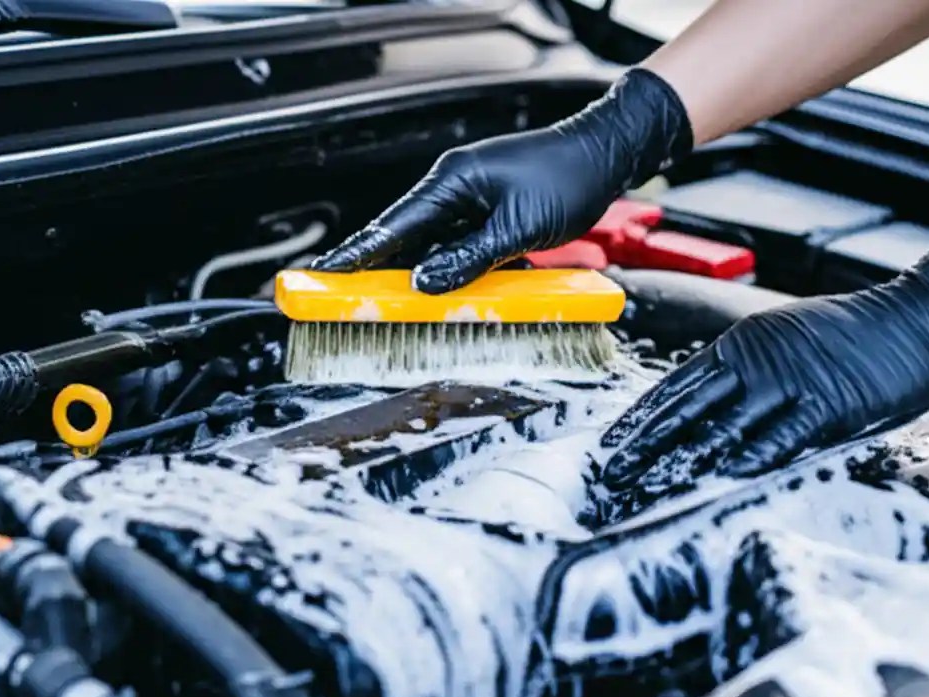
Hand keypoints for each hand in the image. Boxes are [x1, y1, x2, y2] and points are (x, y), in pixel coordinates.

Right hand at [310, 68, 691, 293]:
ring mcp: (471, 202)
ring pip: (433, 248)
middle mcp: (454, 189)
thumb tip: (426, 284)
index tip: (323, 277)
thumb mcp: (517, 229)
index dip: (357, 255)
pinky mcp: (490, 216)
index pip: (393, 226)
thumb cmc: (567, 178)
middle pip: (405, 239)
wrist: (605, 156)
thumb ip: (469, 259)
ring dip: (420, 277)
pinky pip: (460, 249)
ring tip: (390, 308)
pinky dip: (453, 272)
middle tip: (342, 300)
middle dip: (378, 271)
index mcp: (451, 182)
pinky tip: (447, 296)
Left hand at [597, 229, 928, 485]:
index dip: (641, 418)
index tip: (612, 443)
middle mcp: (757, 362)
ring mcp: (790, 383)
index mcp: (744, 344)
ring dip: (682, 460)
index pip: (677, 385)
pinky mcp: (826, 406)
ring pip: (723, 428)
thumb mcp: (790, 340)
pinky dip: (748, 460)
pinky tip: (719, 479)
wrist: (920, 318)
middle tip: (612, 473)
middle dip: (646, 445)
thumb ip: (751, 370)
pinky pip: (779, 439)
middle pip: (687, 411)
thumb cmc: (858, 334)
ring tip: (648, 485)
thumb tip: (713, 405)